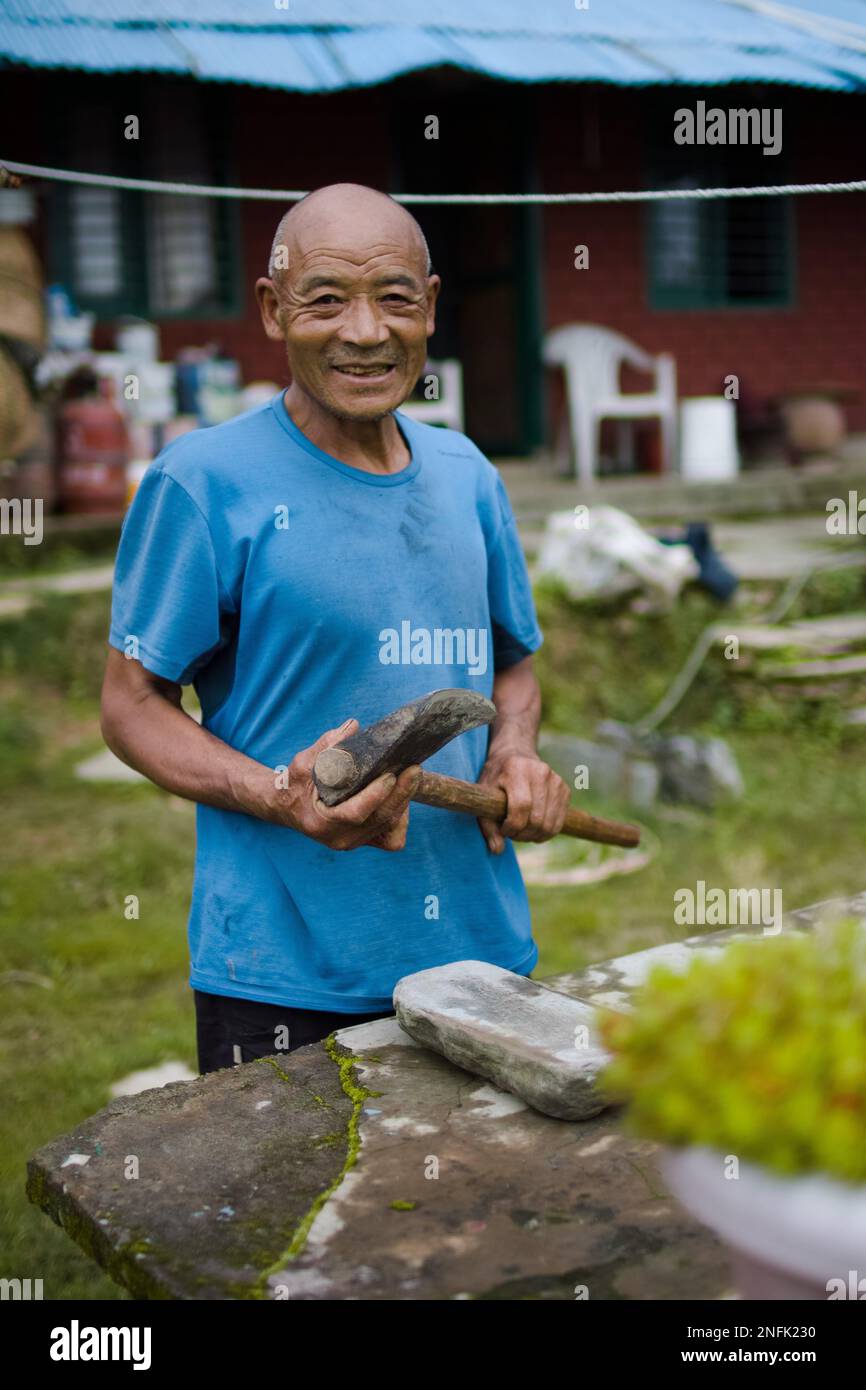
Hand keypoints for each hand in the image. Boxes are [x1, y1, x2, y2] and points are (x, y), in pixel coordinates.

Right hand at [267, 718, 420, 851]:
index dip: (375, 796)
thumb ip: (327, 745)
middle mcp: (340, 838)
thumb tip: (353, 726)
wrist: (287, 807)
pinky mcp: (364, 842)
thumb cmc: (294, 784)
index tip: (390, 775)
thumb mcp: (303, 762)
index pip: (355, 814)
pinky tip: (400, 798)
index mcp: (321, 822)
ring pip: (390, 827)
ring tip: (411, 777)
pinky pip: (392, 839)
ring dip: (403, 802)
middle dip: (401, 794)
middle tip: (414, 769)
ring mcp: (354, 843)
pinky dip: (400, 821)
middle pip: (380, 819)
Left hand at [477, 750, 569, 854]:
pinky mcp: (565, 789)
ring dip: (533, 836)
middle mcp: (540, 772)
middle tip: (511, 832)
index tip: (503, 829)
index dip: (512, 826)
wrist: (516, 755)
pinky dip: (545, 833)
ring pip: (549, 825)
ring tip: (521, 830)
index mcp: (517, 769)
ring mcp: (555, 780)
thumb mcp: (484, 796)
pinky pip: (558, 823)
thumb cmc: (496, 778)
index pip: (521, 806)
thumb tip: (497, 851)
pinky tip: (533, 828)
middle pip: (536, 819)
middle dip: (522, 834)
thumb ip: (487, 825)